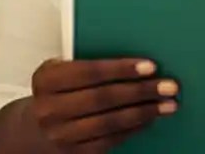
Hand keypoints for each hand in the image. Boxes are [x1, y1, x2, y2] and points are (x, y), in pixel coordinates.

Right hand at [28, 57, 178, 152]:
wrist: (35, 127)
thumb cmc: (58, 92)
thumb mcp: (62, 72)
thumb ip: (89, 65)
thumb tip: (138, 64)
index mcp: (46, 80)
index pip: (89, 72)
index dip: (121, 69)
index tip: (150, 66)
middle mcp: (50, 109)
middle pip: (103, 98)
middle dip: (141, 91)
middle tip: (168, 86)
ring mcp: (61, 135)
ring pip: (110, 122)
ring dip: (144, 112)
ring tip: (168, 105)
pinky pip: (110, 141)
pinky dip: (133, 129)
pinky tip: (149, 119)